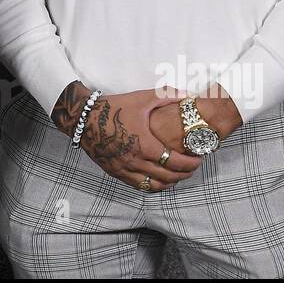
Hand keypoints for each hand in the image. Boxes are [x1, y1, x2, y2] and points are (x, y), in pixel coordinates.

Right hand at [51, 82, 203, 191]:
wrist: (85, 118)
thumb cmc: (115, 108)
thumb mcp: (142, 99)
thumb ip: (168, 96)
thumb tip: (189, 96)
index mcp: (145, 144)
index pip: (175, 162)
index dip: (190, 163)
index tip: (199, 159)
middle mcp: (135, 161)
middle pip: (168, 176)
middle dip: (185, 174)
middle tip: (193, 167)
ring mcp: (124, 169)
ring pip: (154, 185)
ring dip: (170, 182)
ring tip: (179, 175)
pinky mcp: (116, 173)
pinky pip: (139, 186)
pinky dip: (153, 186)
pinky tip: (160, 179)